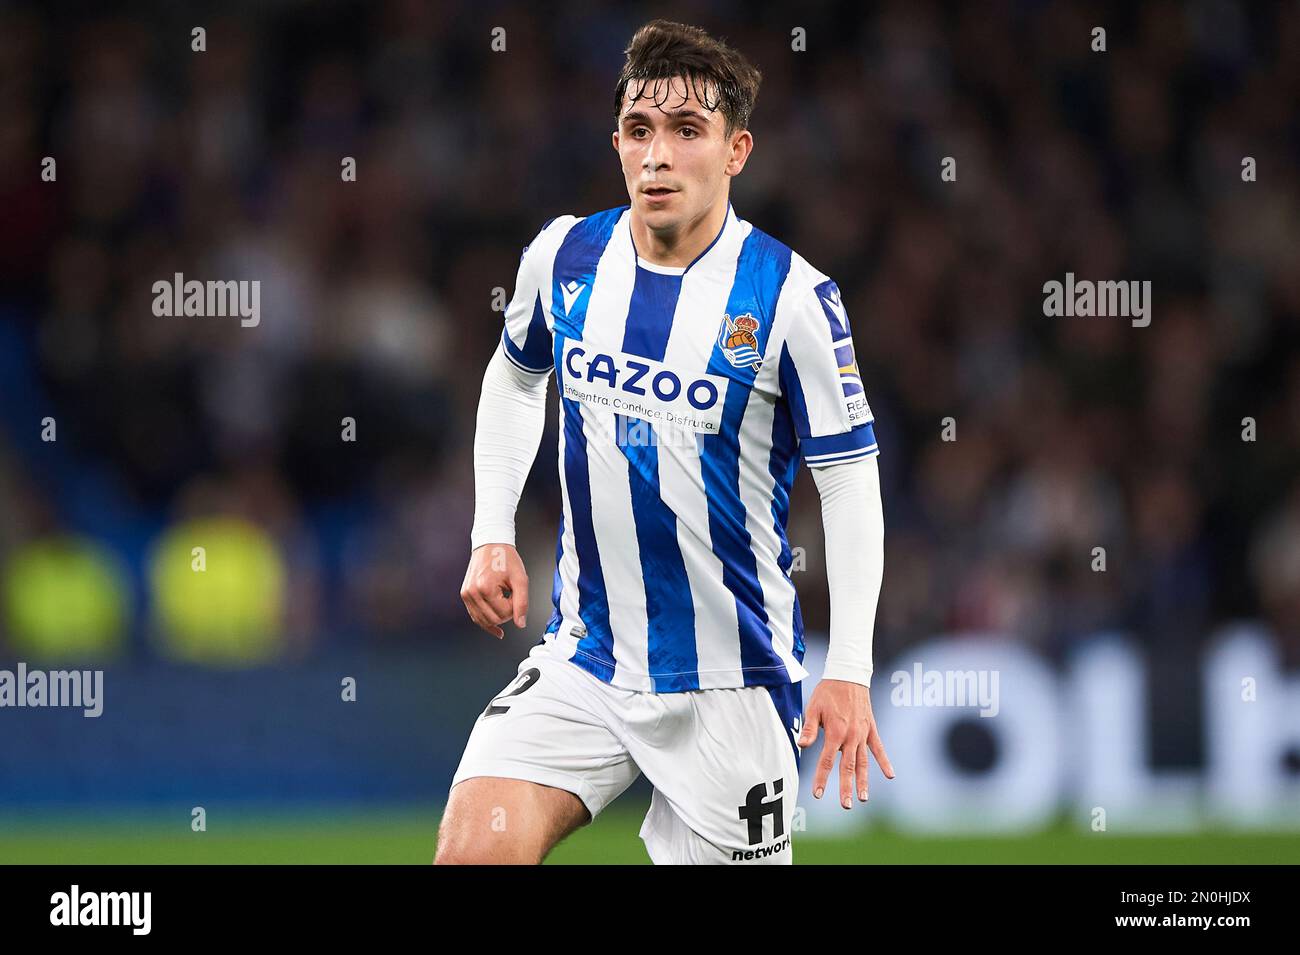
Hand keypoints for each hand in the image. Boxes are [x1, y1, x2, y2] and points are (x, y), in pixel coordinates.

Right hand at [460, 543, 528, 638]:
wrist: (491, 544)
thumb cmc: (505, 558)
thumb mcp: (520, 579)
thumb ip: (522, 603)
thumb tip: (520, 623)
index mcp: (485, 587)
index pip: (504, 614)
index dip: (514, 607)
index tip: (516, 594)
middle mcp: (472, 592)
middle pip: (494, 620)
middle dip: (506, 613)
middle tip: (510, 596)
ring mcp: (466, 594)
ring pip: (483, 621)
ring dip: (497, 617)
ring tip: (504, 605)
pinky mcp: (465, 594)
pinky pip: (475, 616)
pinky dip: (486, 621)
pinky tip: (496, 628)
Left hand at [797, 679, 894, 807]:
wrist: (848, 676)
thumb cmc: (827, 692)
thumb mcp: (813, 708)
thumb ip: (810, 729)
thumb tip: (802, 746)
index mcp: (835, 732)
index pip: (827, 760)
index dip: (822, 778)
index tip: (818, 794)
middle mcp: (851, 736)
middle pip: (848, 767)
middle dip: (846, 787)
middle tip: (846, 805)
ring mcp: (863, 733)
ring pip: (864, 762)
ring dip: (864, 781)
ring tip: (864, 799)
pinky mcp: (871, 729)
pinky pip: (878, 748)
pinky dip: (884, 762)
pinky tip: (890, 776)